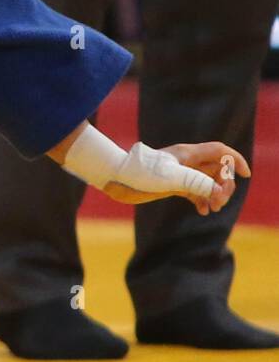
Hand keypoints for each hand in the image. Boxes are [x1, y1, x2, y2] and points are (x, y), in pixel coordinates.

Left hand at [102, 142, 249, 214]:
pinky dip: (202, 200)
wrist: (115, 177)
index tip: (246, 174)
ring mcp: (179, 173)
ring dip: (215, 194)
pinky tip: (202, 210)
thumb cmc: (139, 172)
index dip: (235, 160)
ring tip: (212, 207)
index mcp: (188, 154)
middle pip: (217, 170)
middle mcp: (186, 162)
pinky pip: (195, 192)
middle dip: (224, 185)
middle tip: (218, 201)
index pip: (219, 152)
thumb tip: (218, 191)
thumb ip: (197, 183)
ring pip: (207, 182)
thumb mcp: (171, 178)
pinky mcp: (172, 184)